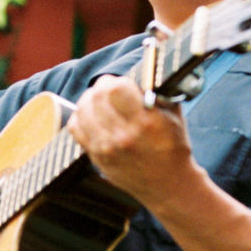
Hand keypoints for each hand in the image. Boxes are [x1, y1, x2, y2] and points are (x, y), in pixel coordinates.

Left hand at [67, 75, 194, 211]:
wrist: (168, 185)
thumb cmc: (173, 147)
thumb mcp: (173, 115)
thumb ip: (158, 90)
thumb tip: (146, 65)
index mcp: (146, 123)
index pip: (118, 88)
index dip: (118, 81)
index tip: (123, 83)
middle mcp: (124, 136)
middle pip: (97, 96)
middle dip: (102, 87)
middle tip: (109, 87)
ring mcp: (107, 149)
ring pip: (82, 110)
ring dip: (89, 99)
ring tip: (98, 99)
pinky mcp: (96, 158)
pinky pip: (76, 128)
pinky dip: (80, 117)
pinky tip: (90, 115)